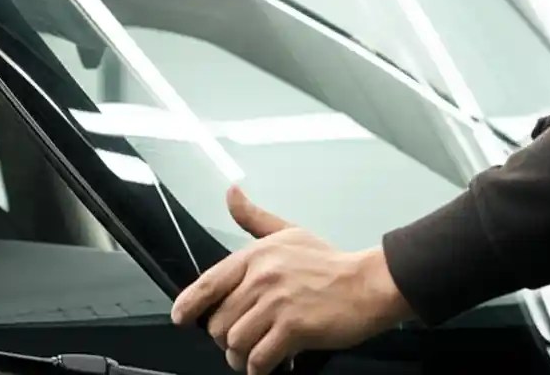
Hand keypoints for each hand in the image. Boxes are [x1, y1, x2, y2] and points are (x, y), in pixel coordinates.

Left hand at [170, 186, 412, 374]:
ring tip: (253, 355)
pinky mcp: (293, 328)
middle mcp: (262, 278)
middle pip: (219, 321)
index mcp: (256, 255)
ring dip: (241, 356)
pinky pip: (259, 358)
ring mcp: (276, 303)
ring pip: (235, 342)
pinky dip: (259, 367)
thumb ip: (254, 218)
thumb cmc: (331, 262)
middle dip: (226, 338)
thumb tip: (232, 192)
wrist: (369, 283)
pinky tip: (268, 364)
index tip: (181, 317)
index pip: (209, 283)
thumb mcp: (288, 232)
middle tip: (240, 340)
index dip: (189, 304)